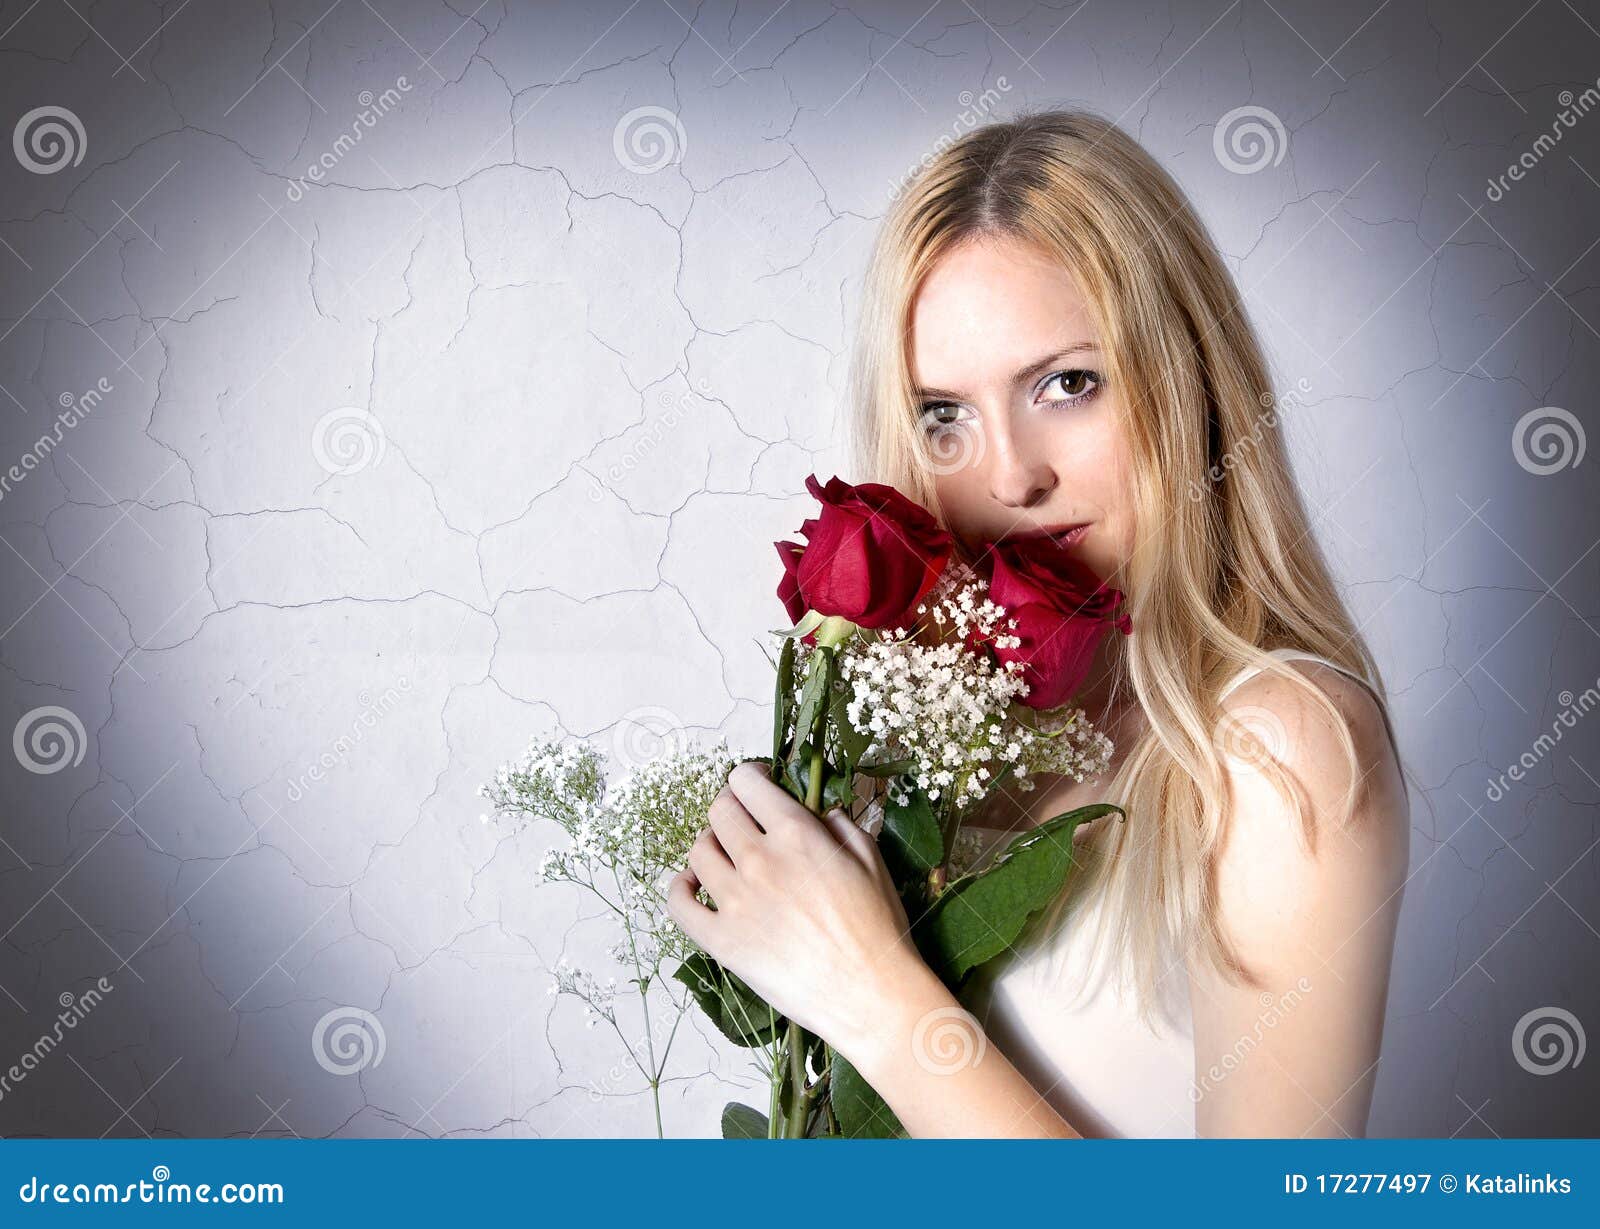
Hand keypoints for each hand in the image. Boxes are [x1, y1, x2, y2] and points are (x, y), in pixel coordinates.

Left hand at [666, 760, 926, 1052]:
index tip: (756, 784)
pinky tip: (692, 885)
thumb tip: (819, 810)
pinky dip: (679, 888)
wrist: (871, 995)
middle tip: (741, 817)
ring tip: (723, 852)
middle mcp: (759, 860)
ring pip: (697, 852)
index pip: (747, 783)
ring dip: (709, 844)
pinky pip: (678, 904)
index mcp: (796, 835)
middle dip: (729, 806)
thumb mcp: (871, 860)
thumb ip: (840, 825)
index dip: (750, 777)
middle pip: (719, 812)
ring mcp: (735, 901)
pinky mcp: (721, 941)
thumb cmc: (879, 929)